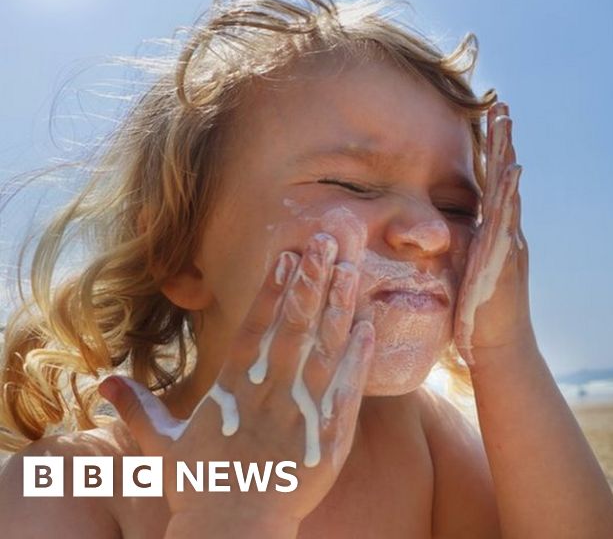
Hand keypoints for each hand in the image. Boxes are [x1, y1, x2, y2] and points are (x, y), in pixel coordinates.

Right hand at [98, 227, 373, 526]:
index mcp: (233, 389)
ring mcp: (302, 411)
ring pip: (325, 348)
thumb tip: (103, 384)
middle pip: (294, 326)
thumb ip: (138, 410)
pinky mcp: (330, 435)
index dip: (272, 289)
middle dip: (310, 280)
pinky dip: (359, 356)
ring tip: (351, 268)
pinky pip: (348, 388)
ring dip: (338, 306)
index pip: (256, 326)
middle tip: (327, 242)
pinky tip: (369, 325)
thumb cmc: (198, 489)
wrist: (235, 530)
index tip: (287, 255)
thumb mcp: (160, 447)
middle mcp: (269, 392)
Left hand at [453, 101, 532, 365]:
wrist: (498, 349)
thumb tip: (433, 233)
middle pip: (504, 177)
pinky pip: (508, 218)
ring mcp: (510, 242)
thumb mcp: (461, 273)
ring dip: (507, 153)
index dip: (491, 152)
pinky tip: (511, 169)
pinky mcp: (507, 258)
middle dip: (502, 140)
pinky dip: (510, 192)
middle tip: (499, 103)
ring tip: (505, 121)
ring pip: (509, 190)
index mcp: (493, 234)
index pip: (491, 184)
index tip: (488, 119)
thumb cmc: (475, 316)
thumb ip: (453, 249)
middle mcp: (506, 232)